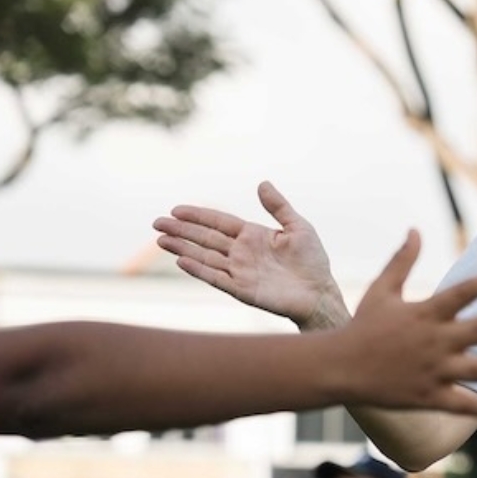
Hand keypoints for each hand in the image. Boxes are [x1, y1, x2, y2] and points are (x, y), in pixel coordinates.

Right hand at [155, 181, 340, 326]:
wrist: (319, 294)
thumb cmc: (312, 262)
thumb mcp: (298, 227)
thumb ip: (279, 206)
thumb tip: (262, 183)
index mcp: (252, 236)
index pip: (218, 222)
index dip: (198, 215)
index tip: (176, 209)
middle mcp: (241, 253)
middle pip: (205, 238)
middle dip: (181, 231)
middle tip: (157, 223)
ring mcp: (239, 271)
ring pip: (204, 257)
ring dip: (182, 248)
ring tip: (160, 240)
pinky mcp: (241, 290)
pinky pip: (216, 278)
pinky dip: (199, 270)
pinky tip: (182, 261)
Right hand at [328, 232, 476, 415]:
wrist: (339, 369)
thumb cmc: (363, 327)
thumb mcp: (382, 290)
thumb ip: (403, 260)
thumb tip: (416, 229)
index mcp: (426, 313)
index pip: (464, 292)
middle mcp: (434, 341)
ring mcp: (434, 370)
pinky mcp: (430, 396)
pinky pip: (464, 403)